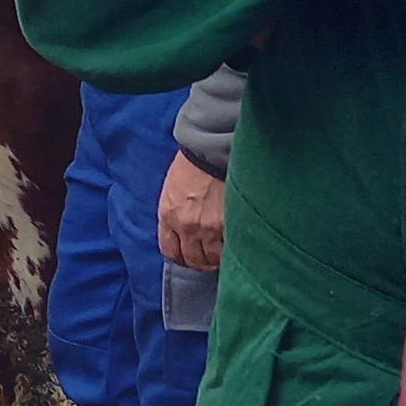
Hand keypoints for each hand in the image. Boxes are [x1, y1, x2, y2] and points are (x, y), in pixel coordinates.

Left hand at [159, 155, 225, 270]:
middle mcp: (186, 225)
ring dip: (219, 258)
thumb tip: (183, 227)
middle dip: (201, 260)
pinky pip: (231, 248)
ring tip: (226, 253)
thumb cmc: (195, 160)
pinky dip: (234, 249)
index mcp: (168, 214)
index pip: (170, 250)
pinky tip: (237, 244)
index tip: (190, 255)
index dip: (182, 255)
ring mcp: (208, 227)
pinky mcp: (229, 224)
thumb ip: (177, 210)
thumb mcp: (174, 186)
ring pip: (213, 259)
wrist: (214, 145)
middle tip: (210, 257)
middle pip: (193, 259)